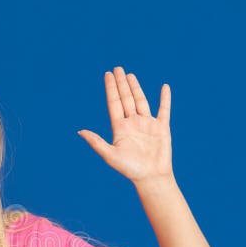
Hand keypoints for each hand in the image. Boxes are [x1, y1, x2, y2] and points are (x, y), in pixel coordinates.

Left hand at [77, 66, 173, 186]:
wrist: (151, 177)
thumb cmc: (130, 169)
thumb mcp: (110, 155)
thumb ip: (96, 142)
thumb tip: (80, 131)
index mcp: (120, 128)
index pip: (114, 103)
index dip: (111, 89)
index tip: (108, 75)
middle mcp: (132, 124)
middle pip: (126, 99)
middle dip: (121, 84)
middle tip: (117, 68)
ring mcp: (147, 124)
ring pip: (140, 101)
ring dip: (136, 88)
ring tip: (130, 75)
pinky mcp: (161, 128)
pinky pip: (164, 110)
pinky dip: (165, 99)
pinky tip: (164, 87)